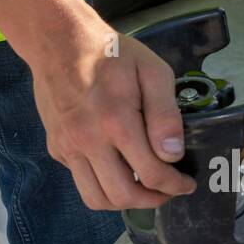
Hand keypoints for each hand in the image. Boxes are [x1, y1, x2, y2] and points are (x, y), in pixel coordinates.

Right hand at [24, 18, 195, 210]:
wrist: (59, 41)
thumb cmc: (111, 54)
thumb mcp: (152, 71)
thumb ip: (165, 114)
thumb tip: (173, 154)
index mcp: (116, 121)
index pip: (151, 173)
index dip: (175, 185)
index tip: (186, 183)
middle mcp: (88, 140)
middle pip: (123, 196)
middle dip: (152, 200)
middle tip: (167, 190)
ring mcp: (68, 147)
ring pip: (96, 199)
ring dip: (124, 201)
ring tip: (143, 188)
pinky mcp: (57, 148)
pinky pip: (81, 181)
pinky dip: (102, 184)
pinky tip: (117, 167)